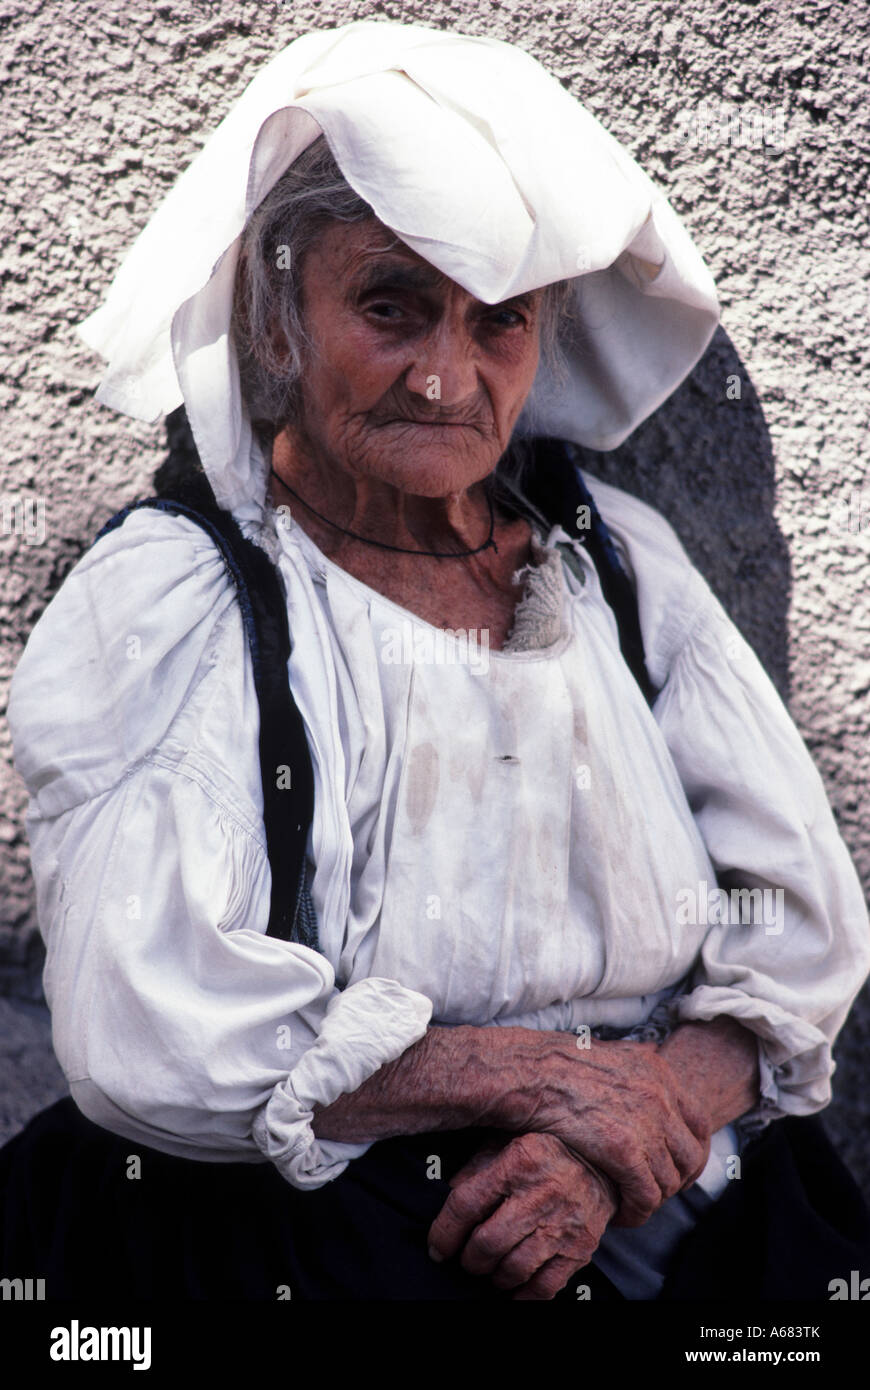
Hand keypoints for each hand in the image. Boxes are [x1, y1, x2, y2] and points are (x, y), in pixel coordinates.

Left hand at [427, 1131, 617, 1300]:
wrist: (604, 1163)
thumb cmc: (546, 1151)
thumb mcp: (507, 1143)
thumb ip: (476, 1168)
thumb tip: (449, 1196)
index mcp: (519, 1160)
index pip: (466, 1204)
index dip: (444, 1232)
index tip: (437, 1248)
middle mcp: (542, 1193)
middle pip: (488, 1242)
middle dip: (469, 1259)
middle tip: (468, 1258)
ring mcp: (564, 1223)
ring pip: (513, 1269)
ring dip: (494, 1276)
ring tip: (491, 1267)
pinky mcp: (580, 1248)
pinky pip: (545, 1286)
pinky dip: (523, 1294)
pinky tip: (514, 1286)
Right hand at [518, 1035, 710, 1226]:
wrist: (528, 1073)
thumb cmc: (555, 1064)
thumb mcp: (608, 1049)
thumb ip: (636, 1059)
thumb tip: (653, 1051)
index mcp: (658, 1072)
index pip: (700, 1122)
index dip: (692, 1152)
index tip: (677, 1168)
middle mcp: (659, 1096)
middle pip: (690, 1155)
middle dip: (675, 1180)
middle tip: (651, 1192)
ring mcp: (645, 1123)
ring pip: (669, 1180)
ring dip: (651, 1199)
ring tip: (631, 1205)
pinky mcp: (624, 1151)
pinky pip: (646, 1196)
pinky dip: (637, 1211)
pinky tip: (620, 1215)